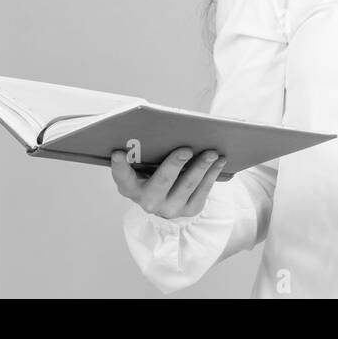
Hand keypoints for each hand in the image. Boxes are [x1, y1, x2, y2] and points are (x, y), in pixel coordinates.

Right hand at [111, 146, 227, 218]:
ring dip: (201, 166)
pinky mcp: (190, 210)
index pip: (122, 177)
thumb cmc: (155, 171)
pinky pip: (203, 190)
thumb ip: (147, 152)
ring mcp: (169, 208)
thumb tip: (163, 129)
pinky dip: (212, 173)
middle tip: (186, 149)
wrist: (170, 198)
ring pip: (187, 185)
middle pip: (162, 181)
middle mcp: (148, 201)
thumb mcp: (146, 165)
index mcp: (131, 187)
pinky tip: (219, 161)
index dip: (119, 166)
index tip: (118, 152)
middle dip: (175, 164)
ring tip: (212, 152)